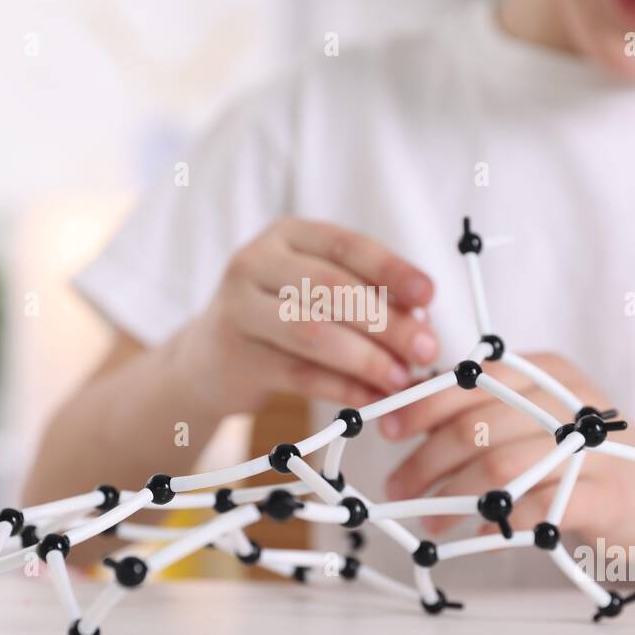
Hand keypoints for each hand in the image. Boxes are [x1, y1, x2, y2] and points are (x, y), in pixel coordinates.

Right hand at [173, 217, 439, 414]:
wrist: (207, 360)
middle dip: (386, 322)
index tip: (427, 296)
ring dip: (366, 359)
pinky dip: (342, 389)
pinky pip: (299, 374)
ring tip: (400, 380)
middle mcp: (255, 262)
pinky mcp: (235, 357)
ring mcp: (239, 309)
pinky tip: (370, 399)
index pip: (346, 245)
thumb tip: (420, 323)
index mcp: (286, 235)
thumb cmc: (277, 319)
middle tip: (425, 349)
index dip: (391, 270)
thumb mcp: (312, 291)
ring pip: (313, 332)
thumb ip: (362, 297)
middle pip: (332, 289)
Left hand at [382, 351, 634, 539]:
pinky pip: (541, 507)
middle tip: (398, 490)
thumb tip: (404, 419)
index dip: (421, 405)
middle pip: (477, 427)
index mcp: (547, 373)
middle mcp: (570, 401)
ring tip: (430, 521)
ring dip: (452, 498)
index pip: (471, 380)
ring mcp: (593, 449)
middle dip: (426, 461)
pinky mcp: (610, 496)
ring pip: (500, 466)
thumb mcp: (538, 417)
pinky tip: (482, 534)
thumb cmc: (583, 456)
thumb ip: (484, 411)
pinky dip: (502, 523)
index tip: (388, 430)